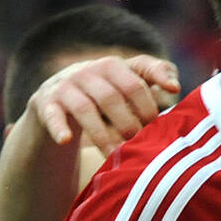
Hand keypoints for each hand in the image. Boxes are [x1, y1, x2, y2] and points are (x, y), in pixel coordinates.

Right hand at [30, 54, 180, 156]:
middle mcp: (89, 71)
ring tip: (116, 155)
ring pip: (86, 109)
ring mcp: (65, 86)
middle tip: (142, 144)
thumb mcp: (124, 86)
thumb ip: (152, 81)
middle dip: (130, 121)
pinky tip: (67, 141)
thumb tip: (174, 86)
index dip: (157, 78)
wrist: (54, 103)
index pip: (138, 68)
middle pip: (114, 94)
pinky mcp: (45, 104)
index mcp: (113, 66)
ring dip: (102, 135)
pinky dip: (59, 127)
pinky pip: (52, 116)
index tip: (173, 94)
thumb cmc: (102, 98)